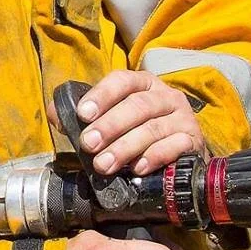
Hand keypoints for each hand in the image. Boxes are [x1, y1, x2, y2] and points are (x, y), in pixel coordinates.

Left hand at [68, 68, 205, 175]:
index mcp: (143, 84)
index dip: (102, 95)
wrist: (179, 155)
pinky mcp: (193, 141)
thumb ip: (84, 117)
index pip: (122, 81)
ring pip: (153, 128)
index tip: (83, 114)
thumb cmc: (138, 132)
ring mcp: (183, 118)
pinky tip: (138, 168)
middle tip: (88, 145)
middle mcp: (165, 96)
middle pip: (137, 106)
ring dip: (125, 147)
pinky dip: (155, 157)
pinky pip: (175, 146)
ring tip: (104, 165)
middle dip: (109, 126)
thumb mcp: (112, 119)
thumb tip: (57, 116)